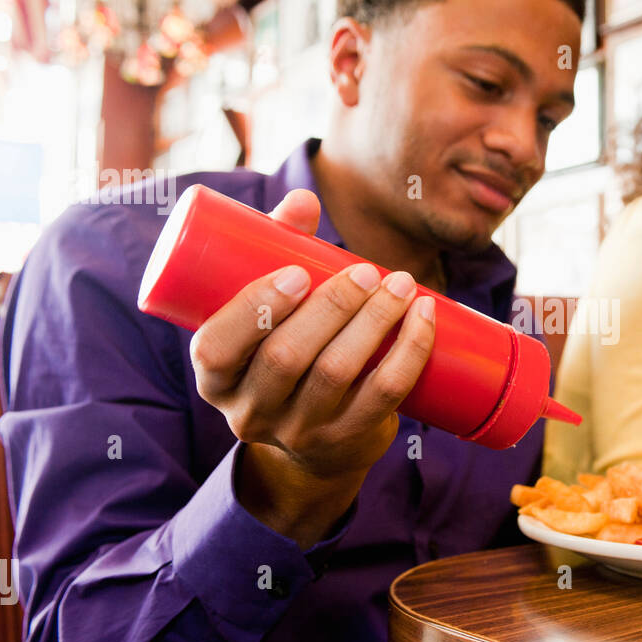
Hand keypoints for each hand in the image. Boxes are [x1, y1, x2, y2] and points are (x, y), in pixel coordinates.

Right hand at [189, 189, 435, 544]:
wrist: (317, 443)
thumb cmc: (286, 349)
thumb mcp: (269, 310)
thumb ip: (274, 249)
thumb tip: (303, 199)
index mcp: (215, 378)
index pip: (217, 348)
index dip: (257, 309)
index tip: (297, 273)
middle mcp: (250, 412)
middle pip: (287, 357)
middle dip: (332, 306)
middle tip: (366, 271)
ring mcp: (300, 432)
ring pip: (338, 373)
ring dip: (375, 320)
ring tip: (401, 282)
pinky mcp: (349, 439)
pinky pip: (385, 393)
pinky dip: (411, 350)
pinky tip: (425, 316)